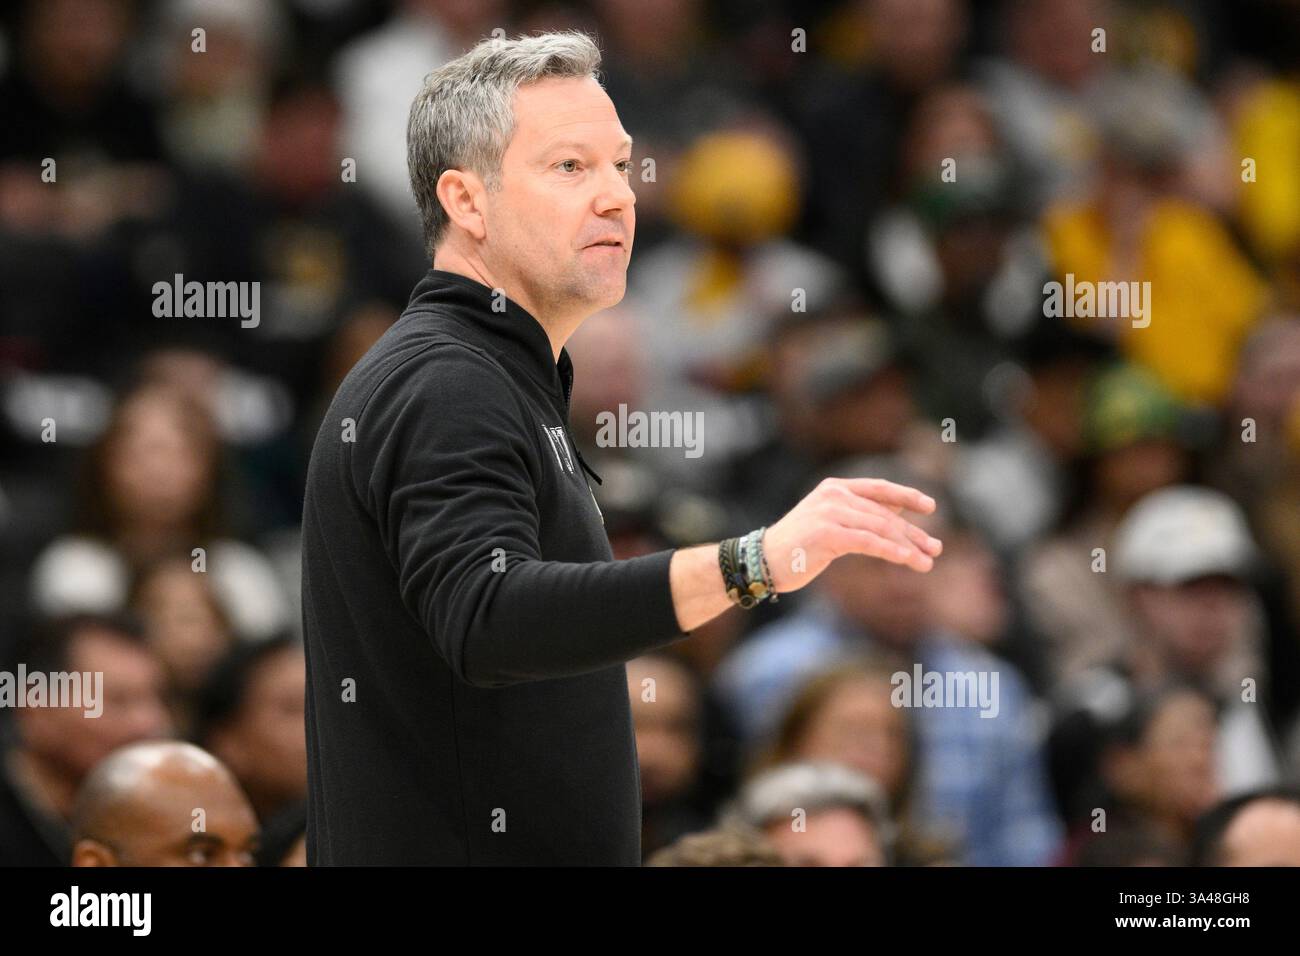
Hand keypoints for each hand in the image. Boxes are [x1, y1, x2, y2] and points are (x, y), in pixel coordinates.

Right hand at [762, 477, 942, 593]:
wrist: (762, 561)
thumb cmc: (797, 548)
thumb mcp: (829, 525)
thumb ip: (857, 519)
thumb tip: (895, 523)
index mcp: (835, 488)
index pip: (879, 488)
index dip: (907, 496)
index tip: (930, 507)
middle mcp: (834, 495)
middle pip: (884, 514)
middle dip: (914, 533)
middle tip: (935, 549)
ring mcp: (830, 512)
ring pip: (881, 528)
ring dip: (908, 546)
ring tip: (927, 562)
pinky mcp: (827, 533)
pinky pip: (868, 542)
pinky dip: (890, 551)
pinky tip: (907, 560)